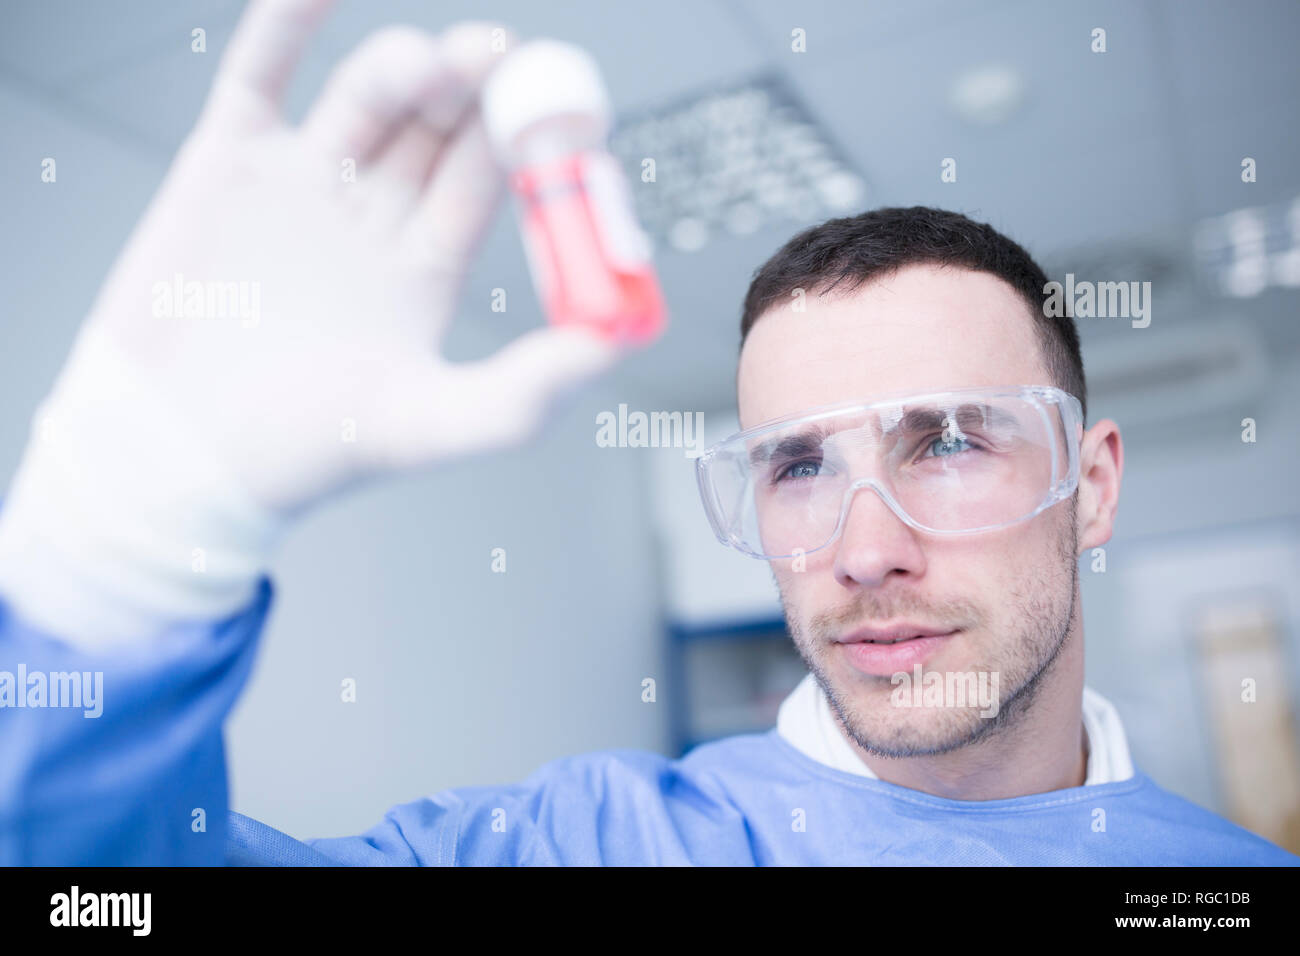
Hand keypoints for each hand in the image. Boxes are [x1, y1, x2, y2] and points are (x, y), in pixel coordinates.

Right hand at [0, 0, 623, 647]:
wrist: (178, 455)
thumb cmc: (303, 452)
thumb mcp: (428, 426)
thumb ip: (523, 392)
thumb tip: (612, 348)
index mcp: (423, 268)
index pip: (482, 181)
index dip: (520, 142)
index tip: (559, 103)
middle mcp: (371, 218)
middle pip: (433, 128)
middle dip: (468, 90)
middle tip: (501, 57)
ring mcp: (301, 185)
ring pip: (365, 99)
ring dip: (403, 69)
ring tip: (430, 65)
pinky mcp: (226, 164)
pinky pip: (260, 75)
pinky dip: (288, 22)